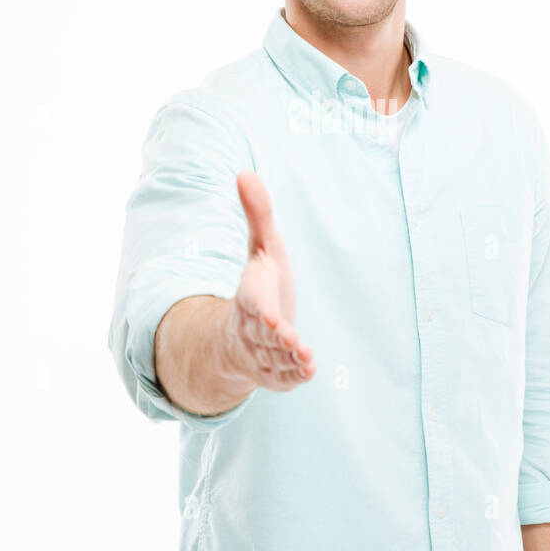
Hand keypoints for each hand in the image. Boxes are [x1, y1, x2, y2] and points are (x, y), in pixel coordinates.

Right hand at [220, 170, 312, 391]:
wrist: (241, 335)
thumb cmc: (260, 286)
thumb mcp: (263, 248)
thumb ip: (258, 215)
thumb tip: (244, 171)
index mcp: (251, 295)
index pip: (253, 302)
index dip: (261, 309)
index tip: (271, 316)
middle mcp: (253, 327)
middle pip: (264, 334)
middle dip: (277, 339)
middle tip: (294, 342)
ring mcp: (261, 353)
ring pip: (273, 358)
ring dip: (288, 360)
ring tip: (306, 359)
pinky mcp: (272, 373)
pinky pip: (279, 379)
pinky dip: (292, 378)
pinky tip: (308, 373)